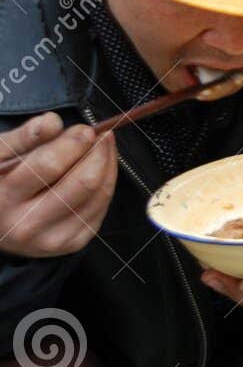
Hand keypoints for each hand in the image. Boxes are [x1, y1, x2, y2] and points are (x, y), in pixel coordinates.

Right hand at [0, 112, 116, 257]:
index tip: (85, 129)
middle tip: (101, 135)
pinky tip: (101, 167)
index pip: (48, 167)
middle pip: (82, 183)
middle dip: (98, 153)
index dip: (73, 144)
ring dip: (108, 165)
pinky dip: (107, 182)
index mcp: (3, 199)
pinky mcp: (73, 244)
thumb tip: (52, 122)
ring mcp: (53, 239)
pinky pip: (102, 208)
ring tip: (103, 147)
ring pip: (99, 195)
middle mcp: (28, 225)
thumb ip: (23, 138)